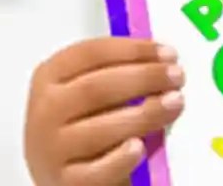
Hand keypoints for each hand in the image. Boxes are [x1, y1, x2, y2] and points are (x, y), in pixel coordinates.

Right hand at [25, 38, 185, 185]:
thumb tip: (164, 61)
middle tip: (177, 76)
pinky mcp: (66, 183)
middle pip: (96, 88)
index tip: (167, 53)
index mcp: (49, 78)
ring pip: (101, 129)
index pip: (90, 54)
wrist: (66, 176)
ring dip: (145, 114)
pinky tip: (140, 147)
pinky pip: (98, 171)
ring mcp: (52, 150)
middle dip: (144, 78)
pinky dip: (121, 159)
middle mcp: (45, 111)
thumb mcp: (89, 94)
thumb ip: (118, 74)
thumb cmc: (85, 126)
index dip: (133, 50)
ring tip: (175, 104)